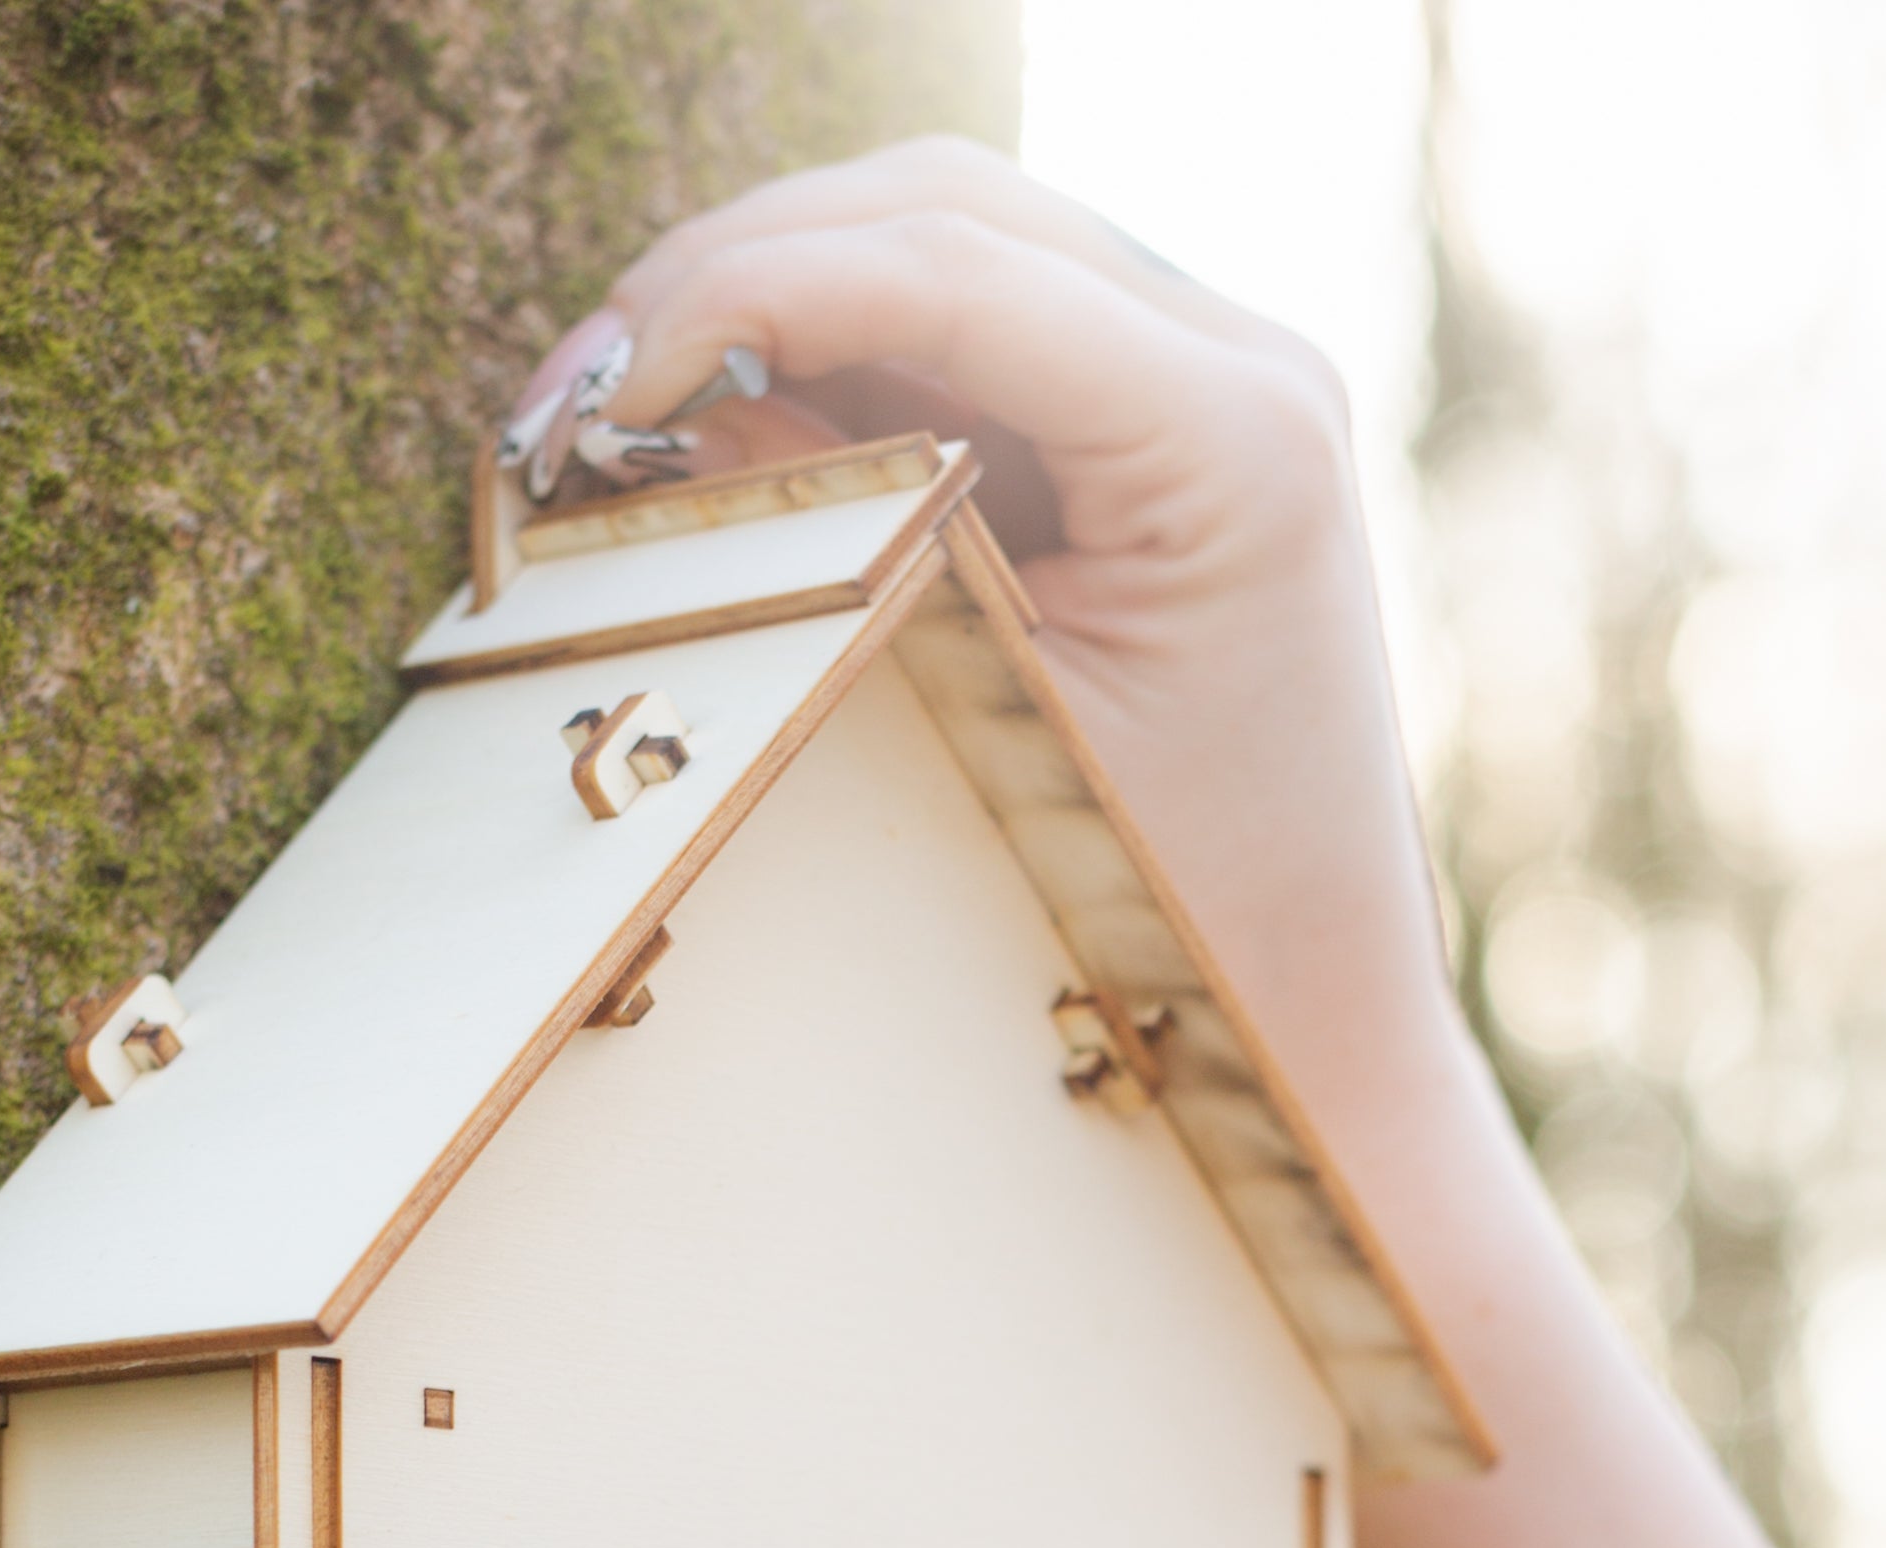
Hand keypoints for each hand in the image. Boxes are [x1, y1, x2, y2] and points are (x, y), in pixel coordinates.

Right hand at [508, 139, 1465, 1138]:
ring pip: (950, 241)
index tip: (603, 380)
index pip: (952, 272)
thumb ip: (846, 536)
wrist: (1302, 1000)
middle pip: (945, 210)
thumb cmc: (1166, 906)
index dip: (749, 289)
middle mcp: (1244, 364)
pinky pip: (977, 330)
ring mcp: (1213, 376)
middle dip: (743, 270)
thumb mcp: (984, 714)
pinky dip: (843, 355)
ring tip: (634, 409)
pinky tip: (731, 429)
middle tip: (583, 388)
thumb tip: (683, 409)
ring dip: (782, 296)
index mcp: (1234, 435)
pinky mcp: (1161, 419)